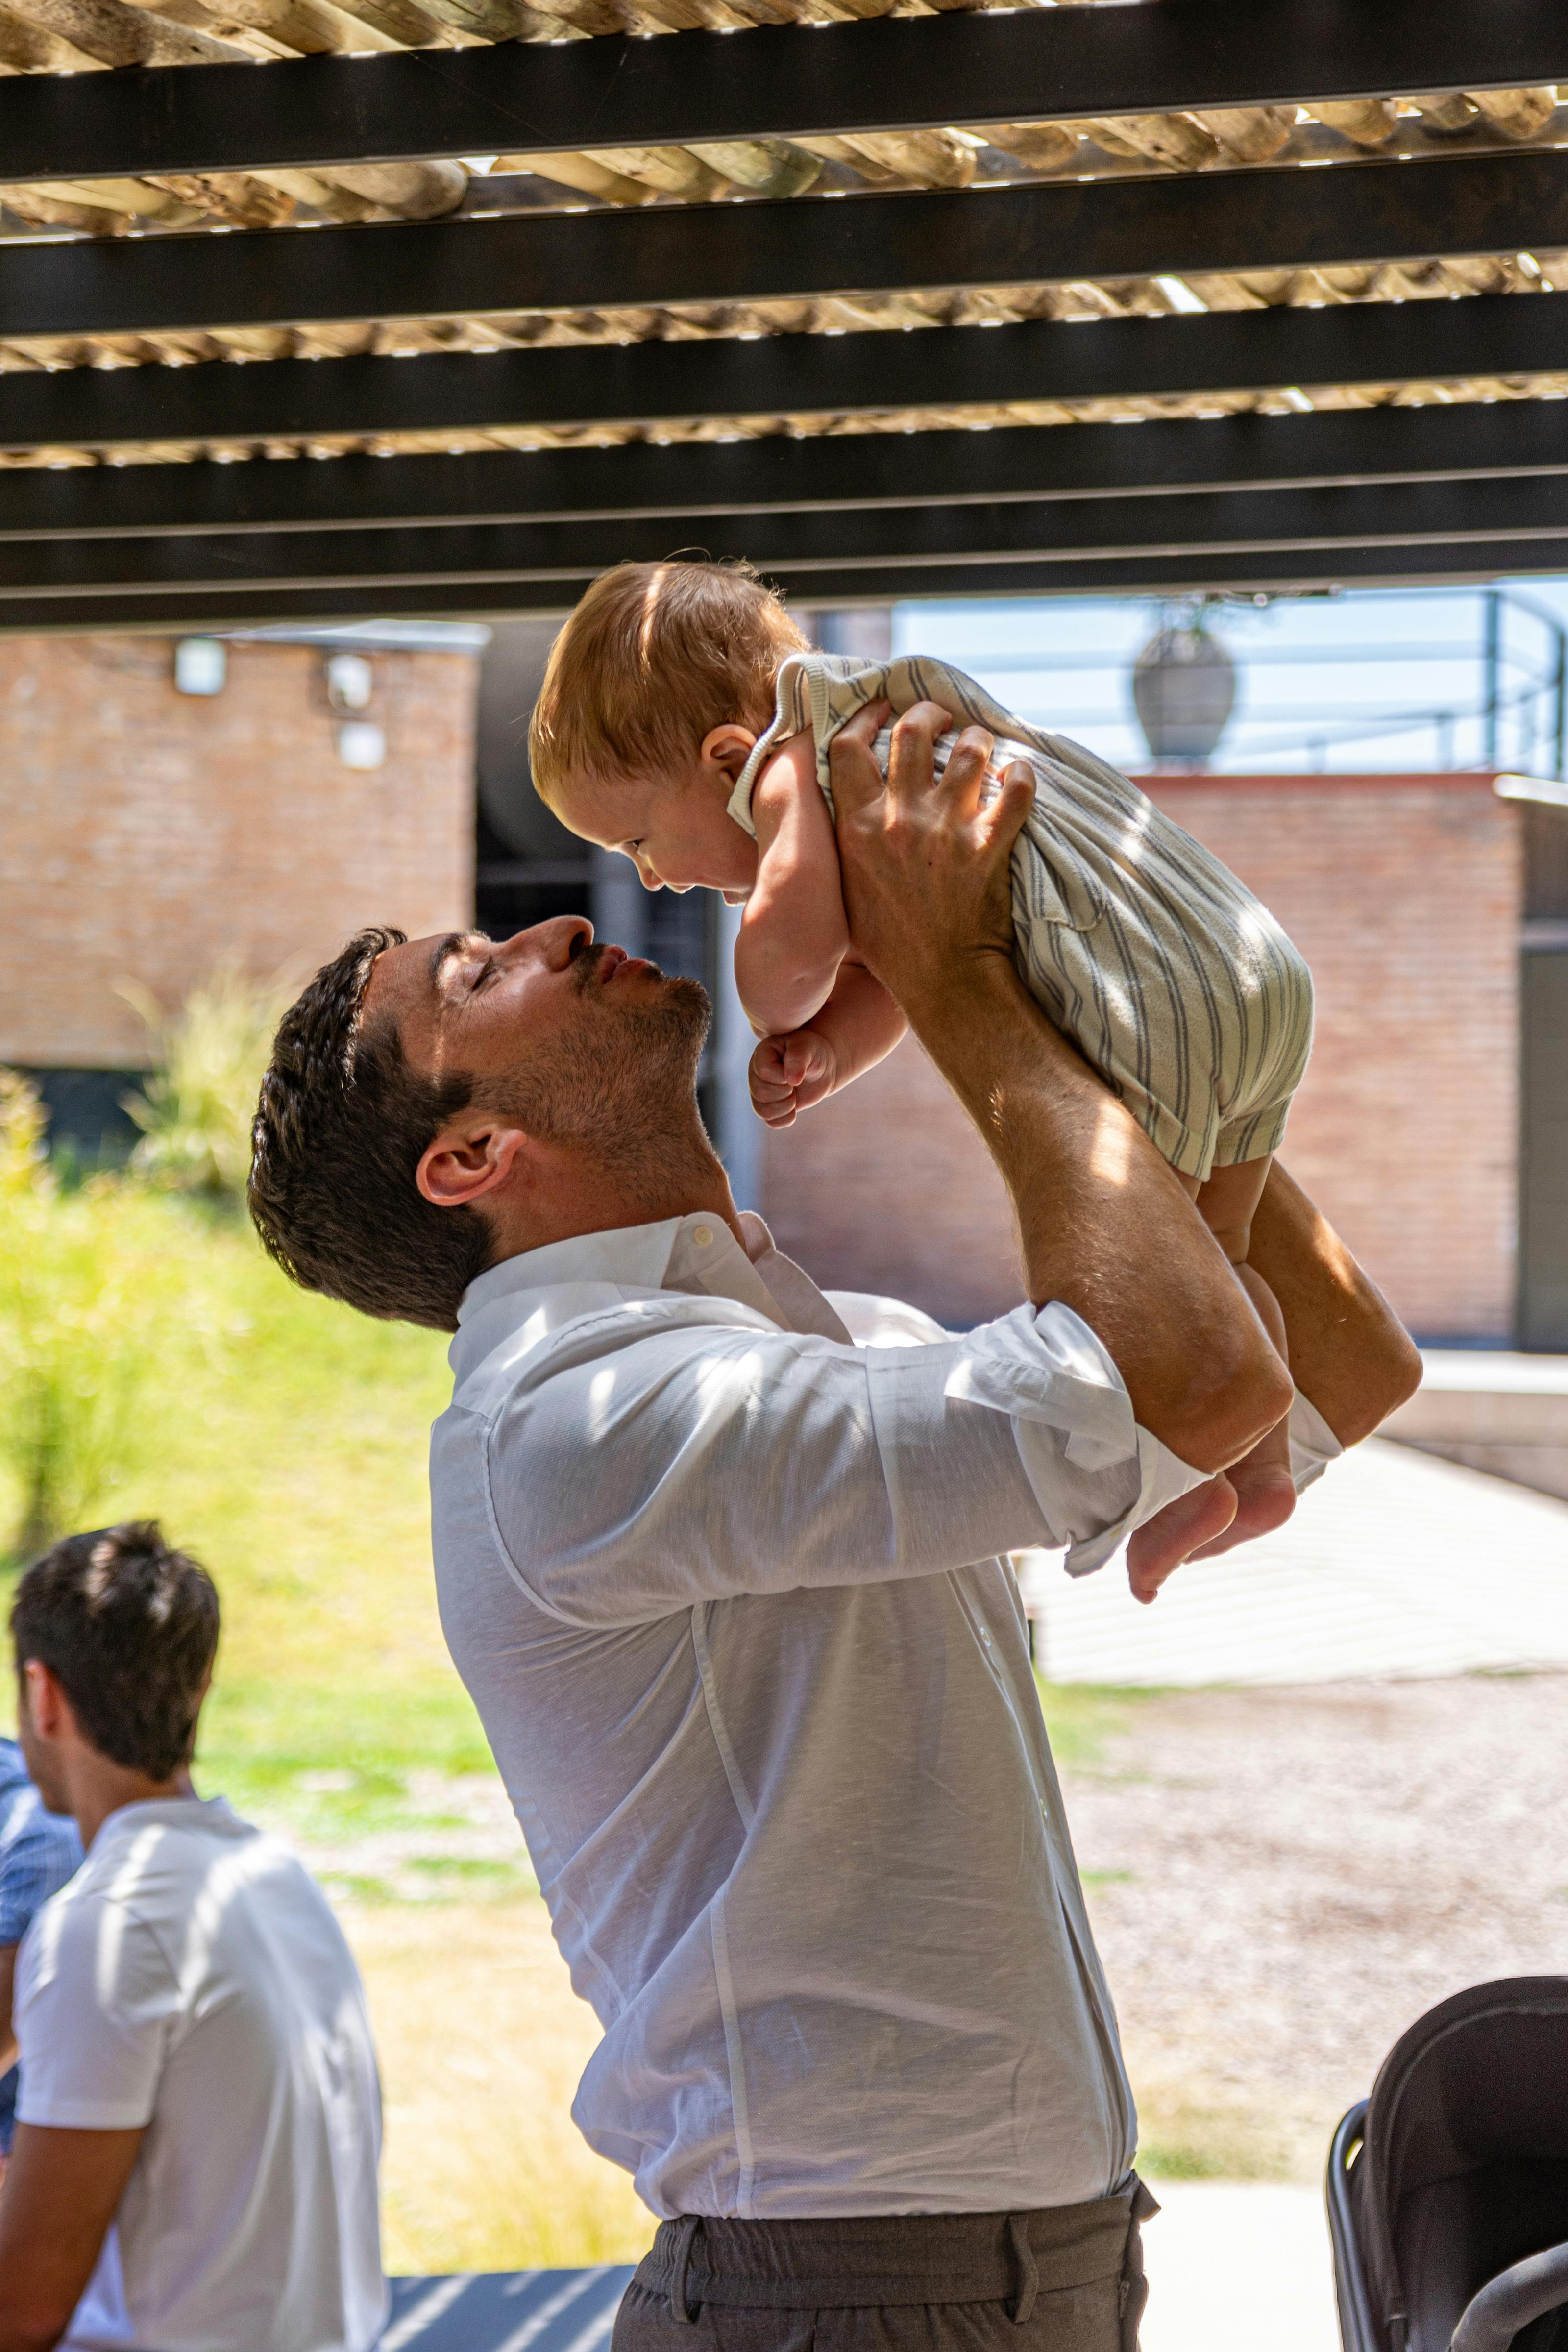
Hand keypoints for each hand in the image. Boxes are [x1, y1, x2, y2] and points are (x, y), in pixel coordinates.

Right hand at [749, 1028, 837, 1126]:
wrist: (822, 1068)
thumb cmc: (813, 1053)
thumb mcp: (808, 1048)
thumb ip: (798, 1058)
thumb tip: (792, 1080)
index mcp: (763, 1054)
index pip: (764, 1071)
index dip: (782, 1076)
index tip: (796, 1071)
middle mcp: (756, 1073)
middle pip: (760, 1093)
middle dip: (785, 1092)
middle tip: (796, 1083)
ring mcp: (760, 1091)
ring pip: (763, 1111)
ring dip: (786, 1106)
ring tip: (794, 1095)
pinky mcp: (769, 1107)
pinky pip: (771, 1122)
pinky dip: (786, 1118)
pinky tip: (794, 1107)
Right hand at [828, 699, 1032, 1019]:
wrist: (940, 979)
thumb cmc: (891, 943)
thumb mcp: (846, 888)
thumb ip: (844, 841)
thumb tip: (846, 805)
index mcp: (856, 827)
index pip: (847, 746)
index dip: (865, 718)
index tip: (881, 709)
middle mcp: (898, 819)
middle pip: (911, 731)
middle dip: (929, 714)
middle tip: (941, 719)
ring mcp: (945, 830)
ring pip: (970, 750)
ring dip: (979, 741)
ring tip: (982, 747)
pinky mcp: (988, 846)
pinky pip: (1017, 790)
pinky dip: (1023, 777)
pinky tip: (1020, 778)